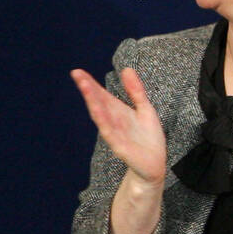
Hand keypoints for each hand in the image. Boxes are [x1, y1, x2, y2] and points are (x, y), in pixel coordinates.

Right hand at [70, 66, 165, 188]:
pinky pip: (111, 135)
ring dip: (93, 103)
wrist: (155, 164)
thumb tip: (126, 69)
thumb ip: (135, 90)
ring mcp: (115, 135)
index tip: (77, 71)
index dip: (90, 83)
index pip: (101, 95)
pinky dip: (105, 124)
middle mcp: (113, 122)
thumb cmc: (147, 138)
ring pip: (102, 117)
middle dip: (89, 90)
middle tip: (77, 75)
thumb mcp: (144, 108)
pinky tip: (99, 114)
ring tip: (86, 89)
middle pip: (98, 103)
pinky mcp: (121, 148)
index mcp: (118, 112)